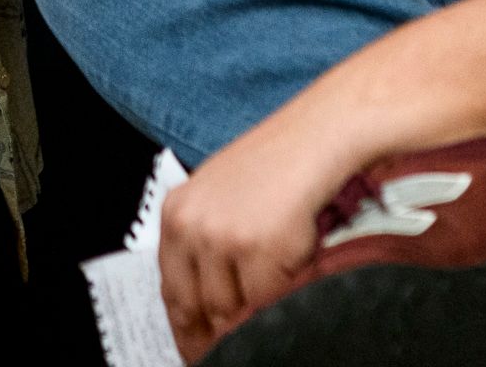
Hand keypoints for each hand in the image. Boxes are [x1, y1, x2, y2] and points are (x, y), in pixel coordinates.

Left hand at [152, 101, 374, 356]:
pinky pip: (265, 301)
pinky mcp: (258, 250)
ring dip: (252, 312)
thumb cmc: (277, 166)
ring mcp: (223, 239)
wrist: (315, 140)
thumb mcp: (222, 199)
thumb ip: (207, 245)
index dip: (184, 326)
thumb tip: (209, 302)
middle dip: (214, 331)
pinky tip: (291, 277)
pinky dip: (279, 298)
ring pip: (231, 309)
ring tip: (273, 293)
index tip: (195, 347)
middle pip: (196, 305)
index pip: (170, 289)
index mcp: (176, 212)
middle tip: (231, 347)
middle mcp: (192, 225)